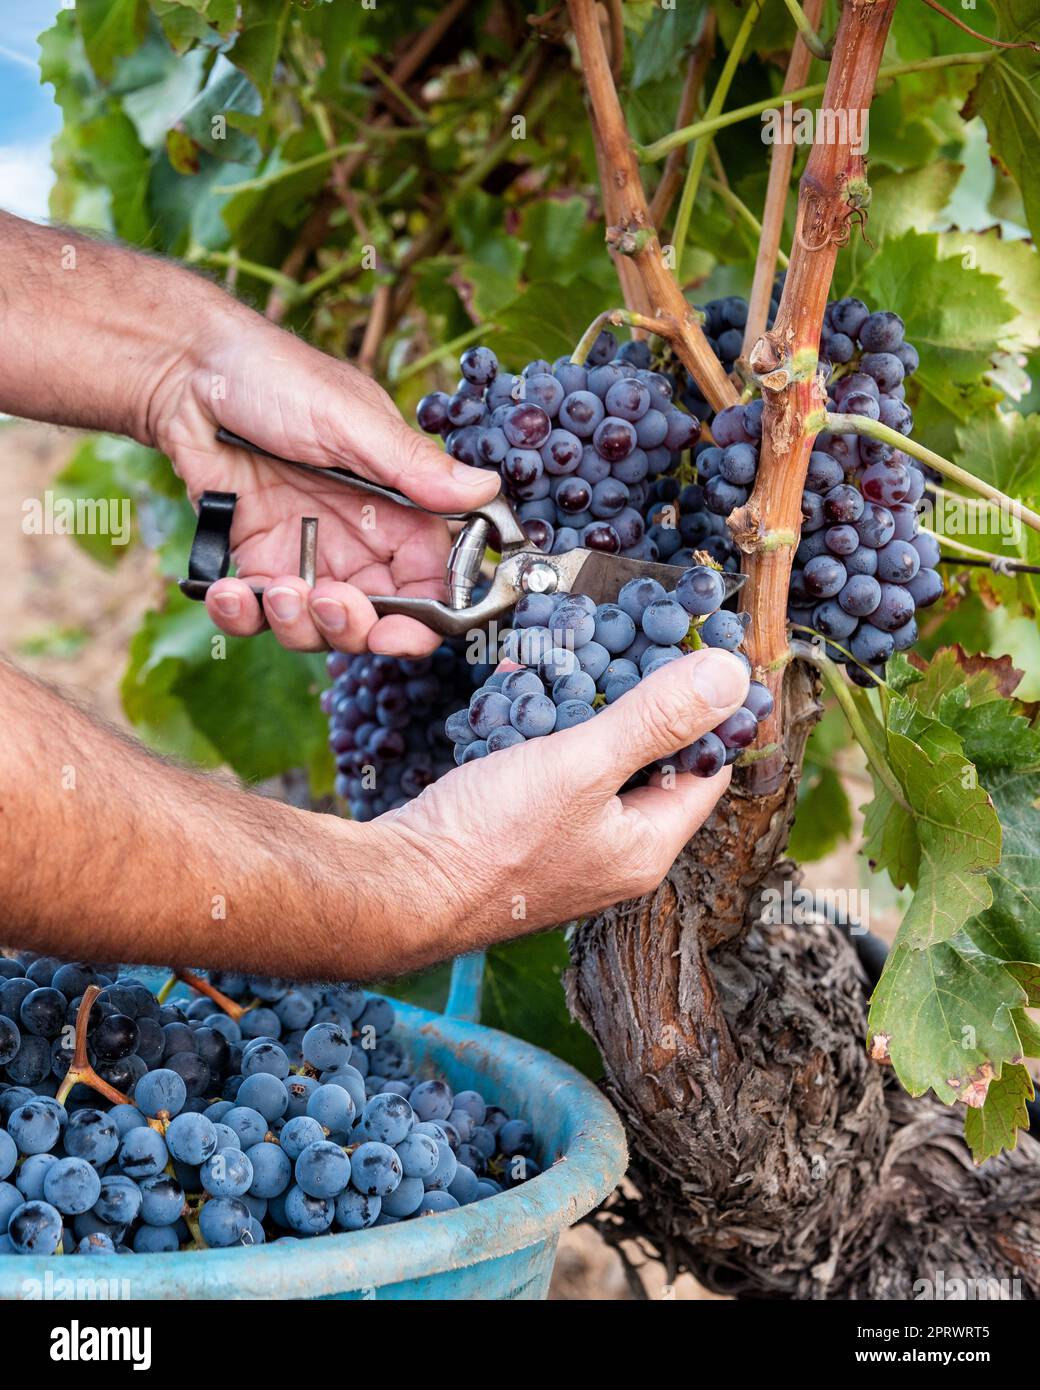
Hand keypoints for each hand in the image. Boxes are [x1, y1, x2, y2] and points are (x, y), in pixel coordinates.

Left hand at [148, 307, 498, 656]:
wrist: (187, 370)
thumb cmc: (275, 376)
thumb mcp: (349, 419)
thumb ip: (414, 467)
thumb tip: (487, 488)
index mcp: (397, 507)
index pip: (429, 583)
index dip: (422, 618)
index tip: (399, 631)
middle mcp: (357, 540)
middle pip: (377, 620)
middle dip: (355, 629)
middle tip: (328, 602)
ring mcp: (305, 555)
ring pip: (318, 628)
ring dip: (299, 627)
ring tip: (276, 591)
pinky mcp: (254, 561)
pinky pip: (255, 615)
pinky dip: (241, 616)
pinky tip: (227, 592)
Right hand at [372, 648, 749, 961]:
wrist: (397, 886)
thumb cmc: (491, 839)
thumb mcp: (584, 765)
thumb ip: (657, 718)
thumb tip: (731, 677)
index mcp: (646, 846)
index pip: (706, 769)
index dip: (708, 711)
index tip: (698, 654)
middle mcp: (612, 853)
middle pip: (647, 760)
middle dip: (635, 697)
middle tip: (626, 640)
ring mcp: (562, 844)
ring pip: (591, 759)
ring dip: (580, 705)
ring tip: (569, 653)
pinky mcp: (517, 831)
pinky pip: (544, 767)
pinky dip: (537, 725)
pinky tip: (517, 684)